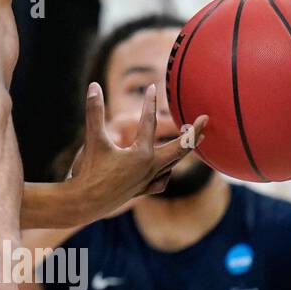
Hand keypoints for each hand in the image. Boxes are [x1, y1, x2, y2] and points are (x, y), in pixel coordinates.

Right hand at [68, 83, 207, 221]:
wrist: (84, 204)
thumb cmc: (88, 170)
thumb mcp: (93, 139)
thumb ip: (95, 112)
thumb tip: (93, 85)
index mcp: (141, 154)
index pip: (148, 123)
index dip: (149, 103)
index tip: (152, 87)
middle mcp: (150, 169)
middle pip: (179, 149)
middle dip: (193, 133)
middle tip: (206, 119)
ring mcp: (147, 182)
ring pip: (173, 164)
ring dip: (183, 151)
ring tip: (193, 139)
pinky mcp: (140, 191)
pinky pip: (162, 182)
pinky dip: (167, 173)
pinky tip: (166, 170)